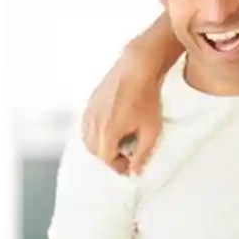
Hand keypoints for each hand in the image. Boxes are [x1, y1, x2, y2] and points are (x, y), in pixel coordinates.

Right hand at [81, 46, 165, 175]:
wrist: (137, 68)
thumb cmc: (146, 97)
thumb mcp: (152, 130)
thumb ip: (143, 155)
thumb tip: (135, 171)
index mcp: (107, 132)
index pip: (106, 159)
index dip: (119, 166)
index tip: (129, 166)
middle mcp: (93, 123)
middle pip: (95, 151)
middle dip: (109, 157)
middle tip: (125, 157)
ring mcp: (89, 112)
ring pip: (89, 139)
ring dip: (101, 145)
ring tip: (119, 143)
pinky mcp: (90, 102)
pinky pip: (87, 125)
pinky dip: (96, 133)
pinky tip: (111, 128)